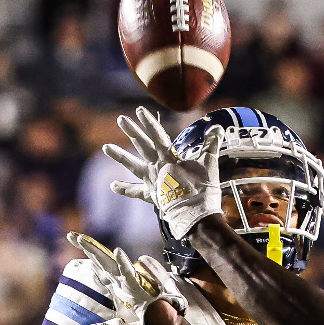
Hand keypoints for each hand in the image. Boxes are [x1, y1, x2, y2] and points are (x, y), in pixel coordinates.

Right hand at [66, 233, 185, 324]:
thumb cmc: (155, 299)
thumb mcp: (149, 281)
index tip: (76, 237)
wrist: (163, 315)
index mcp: (119, 277)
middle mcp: (118, 278)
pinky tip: (117, 251)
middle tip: (72, 235)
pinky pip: (127, 272)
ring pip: (107, 264)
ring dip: (94, 252)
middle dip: (87, 247)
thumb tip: (142, 258)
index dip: (91, 249)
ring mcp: (124, 281)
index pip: (103, 260)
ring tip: (81, 239)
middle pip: (100, 259)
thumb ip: (148, 268)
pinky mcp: (135, 285)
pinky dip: (122, 262)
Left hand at [103, 107, 221, 241]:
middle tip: (121, 119)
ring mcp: (151, 180)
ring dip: (119, 156)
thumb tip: (218, 127)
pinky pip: (135, 192)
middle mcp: (156, 166)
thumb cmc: (202, 188)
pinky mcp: (151, 195)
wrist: (194, 214)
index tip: (140, 110)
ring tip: (105, 147)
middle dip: (132, 131)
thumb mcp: (209, 163)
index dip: (149, 121)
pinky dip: (124, 188)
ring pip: (132, 165)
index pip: (157, 134)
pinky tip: (112, 185)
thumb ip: (211, 144)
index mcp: (169, 157)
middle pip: (142, 145)